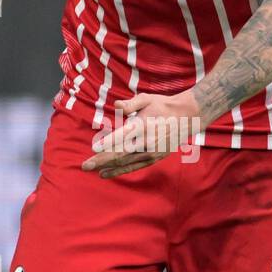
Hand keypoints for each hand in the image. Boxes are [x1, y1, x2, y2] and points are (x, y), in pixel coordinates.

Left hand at [81, 90, 201, 178]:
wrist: (187, 117)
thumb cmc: (162, 105)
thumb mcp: (147, 99)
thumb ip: (130, 103)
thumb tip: (116, 105)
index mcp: (142, 125)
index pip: (122, 136)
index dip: (108, 143)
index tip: (94, 148)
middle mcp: (146, 141)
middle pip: (120, 153)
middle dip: (101, 160)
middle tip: (85, 165)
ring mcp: (151, 151)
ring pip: (126, 162)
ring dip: (109, 167)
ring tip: (93, 171)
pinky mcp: (154, 157)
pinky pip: (135, 166)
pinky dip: (121, 170)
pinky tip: (108, 173)